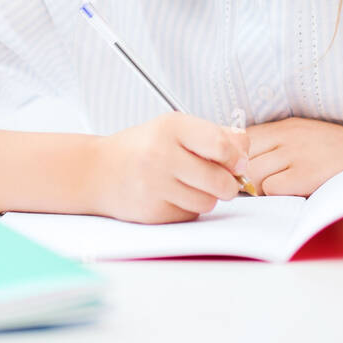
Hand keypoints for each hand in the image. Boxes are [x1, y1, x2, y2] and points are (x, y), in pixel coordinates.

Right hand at [93, 112, 249, 223]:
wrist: (98, 171)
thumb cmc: (142, 148)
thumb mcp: (174, 129)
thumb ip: (213, 135)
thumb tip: (244, 151)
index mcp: (172, 127)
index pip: (221, 145)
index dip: (238, 158)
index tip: (238, 162)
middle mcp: (162, 154)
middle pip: (220, 180)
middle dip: (228, 184)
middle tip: (223, 181)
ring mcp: (155, 185)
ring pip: (208, 202)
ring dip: (207, 197)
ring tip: (191, 185)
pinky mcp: (152, 211)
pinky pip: (190, 215)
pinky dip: (188, 208)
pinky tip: (173, 196)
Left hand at [243, 117, 342, 197]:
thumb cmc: (340, 152)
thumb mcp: (305, 136)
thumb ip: (277, 144)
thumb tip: (243, 166)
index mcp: (286, 125)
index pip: (242, 138)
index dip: (236, 158)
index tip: (241, 173)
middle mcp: (288, 135)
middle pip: (242, 157)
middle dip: (241, 177)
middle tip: (250, 191)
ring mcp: (297, 153)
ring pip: (252, 173)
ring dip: (256, 189)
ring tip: (270, 195)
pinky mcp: (307, 173)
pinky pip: (271, 188)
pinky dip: (274, 196)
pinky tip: (289, 196)